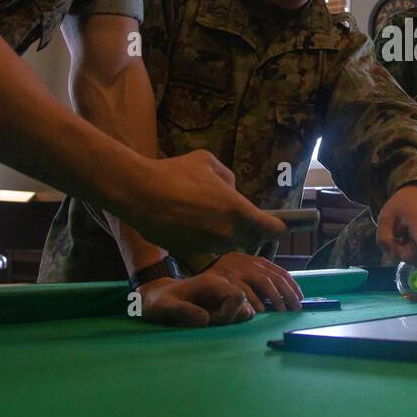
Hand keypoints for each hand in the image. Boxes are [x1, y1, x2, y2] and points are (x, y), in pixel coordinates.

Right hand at [123, 150, 285, 256]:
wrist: (139, 192)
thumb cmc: (174, 172)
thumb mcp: (208, 162)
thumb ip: (228, 178)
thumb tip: (232, 192)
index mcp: (238, 210)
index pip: (273, 230)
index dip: (277, 228)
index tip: (277, 225)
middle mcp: (227, 232)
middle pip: (251, 240)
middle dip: (248, 230)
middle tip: (234, 216)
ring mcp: (208, 246)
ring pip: (226, 244)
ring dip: (223, 234)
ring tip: (202, 214)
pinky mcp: (189, 254)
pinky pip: (204, 248)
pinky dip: (201, 239)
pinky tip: (186, 222)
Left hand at [138, 272, 254, 326]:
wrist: (154, 297)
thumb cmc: (157, 301)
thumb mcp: (164, 307)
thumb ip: (183, 311)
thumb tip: (205, 320)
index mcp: (211, 283)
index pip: (238, 297)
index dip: (228, 314)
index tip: (208, 321)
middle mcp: (222, 286)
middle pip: (245, 305)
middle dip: (229, 320)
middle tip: (207, 323)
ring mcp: (224, 294)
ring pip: (244, 311)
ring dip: (229, 322)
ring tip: (208, 322)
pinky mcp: (223, 303)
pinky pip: (237, 314)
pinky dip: (228, 322)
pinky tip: (211, 322)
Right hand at [208, 253, 302, 311]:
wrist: (198, 281)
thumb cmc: (224, 281)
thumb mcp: (242, 273)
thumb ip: (259, 278)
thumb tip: (284, 292)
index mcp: (254, 260)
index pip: (279, 271)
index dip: (292, 284)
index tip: (300, 296)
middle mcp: (247, 262)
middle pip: (274, 277)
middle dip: (288, 293)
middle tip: (296, 307)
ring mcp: (237, 270)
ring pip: (263, 282)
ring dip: (275, 297)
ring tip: (282, 310)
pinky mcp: (227, 279)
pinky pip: (245, 291)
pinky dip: (255, 301)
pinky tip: (263, 311)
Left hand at [376, 184, 416, 266]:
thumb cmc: (400, 206)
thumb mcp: (384, 216)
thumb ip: (383, 237)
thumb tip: (392, 255)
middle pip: (416, 254)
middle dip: (402, 253)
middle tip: (395, 240)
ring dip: (408, 252)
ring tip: (405, 236)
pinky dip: (416, 252)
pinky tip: (413, 240)